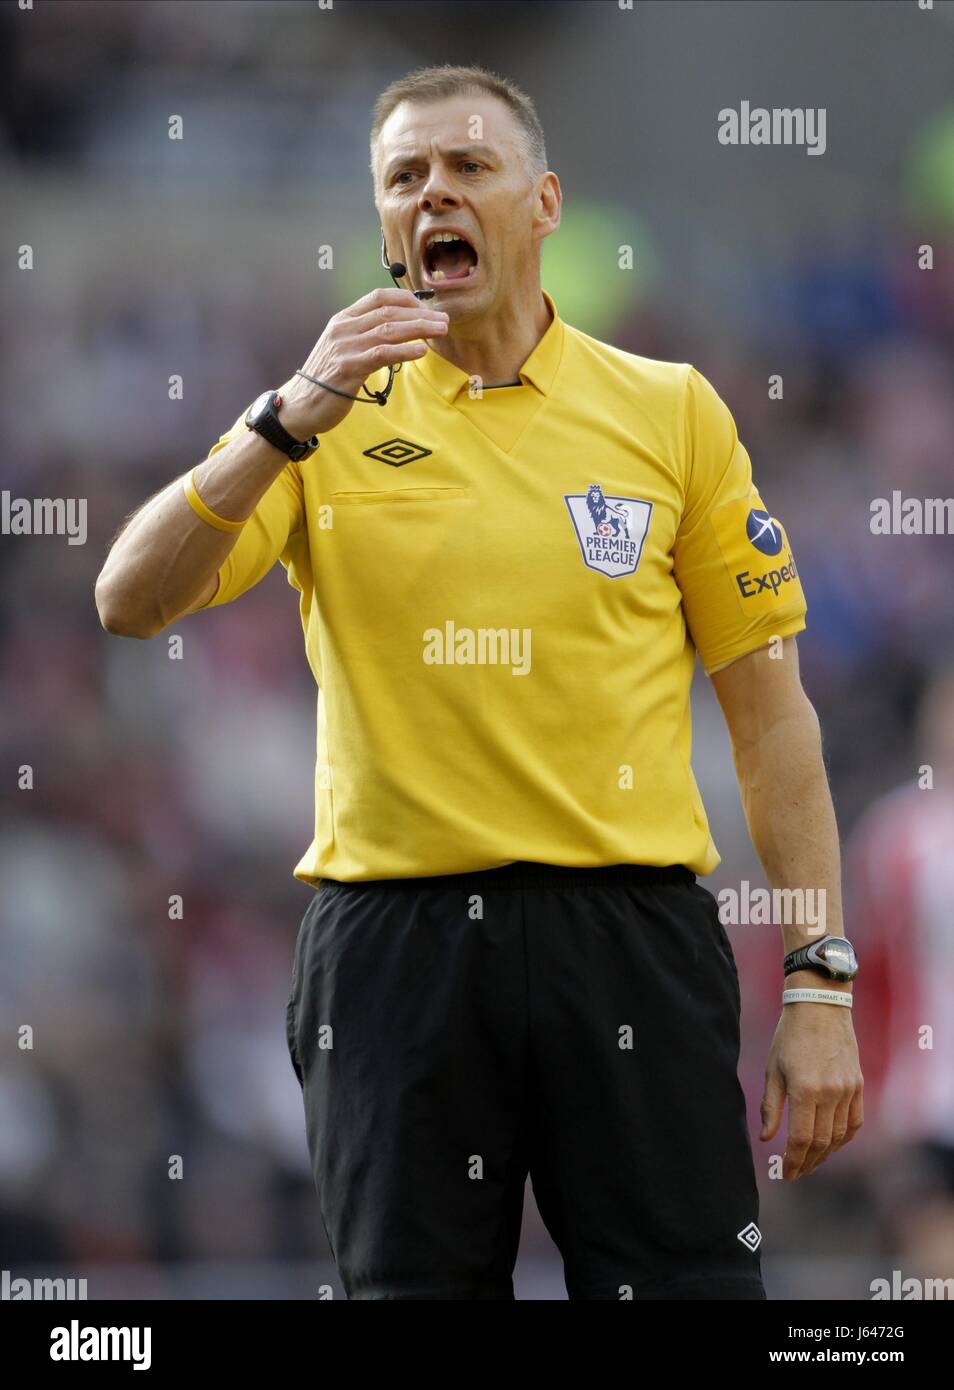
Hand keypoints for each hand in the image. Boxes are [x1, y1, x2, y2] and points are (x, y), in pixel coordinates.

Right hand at [277, 288, 448, 437]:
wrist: (301, 405)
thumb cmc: (326, 380)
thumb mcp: (343, 349)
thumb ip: (364, 336)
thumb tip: (397, 331)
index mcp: (343, 320)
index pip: (379, 297)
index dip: (407, 299)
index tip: (426, 308)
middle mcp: (344, 329)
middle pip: (389, 312)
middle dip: (420, 314)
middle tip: (443, 320)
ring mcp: (345, 347)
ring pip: (389, 330)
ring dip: (419, 329)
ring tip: (440, 331)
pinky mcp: (349, 368)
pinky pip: (382, 354)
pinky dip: (405, 350)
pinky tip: (421, 350)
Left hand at [760, 995, 863, 1179]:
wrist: (820, 1007)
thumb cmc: (790, 1036)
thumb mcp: (773, 1069)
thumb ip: (770, 1106)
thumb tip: (766, 1139)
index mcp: (805, 1089)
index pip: (802, 1139)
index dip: (793, 1161)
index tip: (786, 1173)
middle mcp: (830, 1093)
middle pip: (822, 1142)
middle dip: (808, 1162)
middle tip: (797, 1172)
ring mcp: (848, 1090)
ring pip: (840, 1136)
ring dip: (826, 1154)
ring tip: (811, 1162)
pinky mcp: (858, 1085)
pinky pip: (855, 1122)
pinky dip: (844, 1138)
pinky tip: (832, 1144)